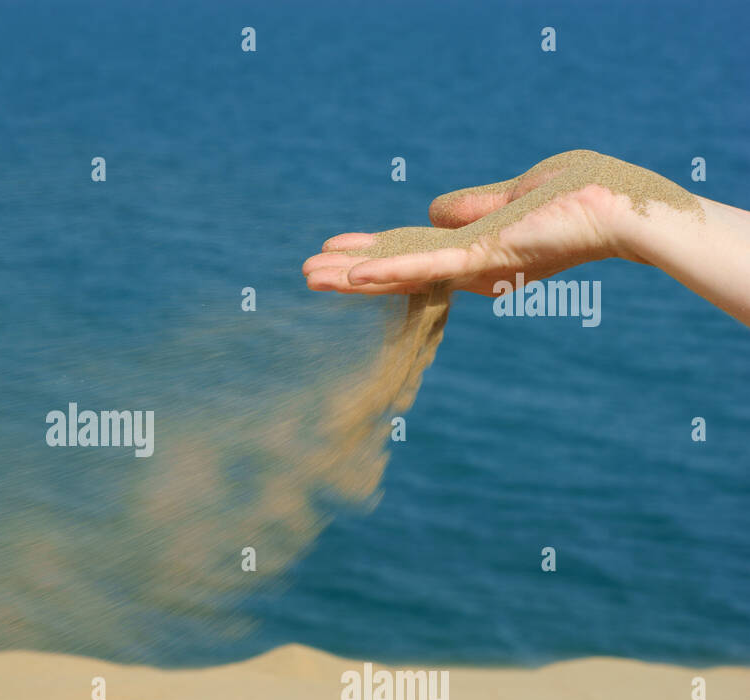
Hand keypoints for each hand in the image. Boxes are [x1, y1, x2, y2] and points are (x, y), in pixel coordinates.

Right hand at [302, 150, 646, 296]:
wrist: (624, 210)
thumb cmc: (584, 195)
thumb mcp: (517, 191)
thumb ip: (475, 204)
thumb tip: (434, 209)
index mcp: (475, 247)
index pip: (413, 248)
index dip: (374, 250)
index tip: (336, 250)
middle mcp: (470, 265)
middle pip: (399, 266)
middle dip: (351, 271)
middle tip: (305, 274)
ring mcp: (474, 266)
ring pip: (402, 271)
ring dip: (354, 276)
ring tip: (309, 278)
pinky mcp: (484, 261)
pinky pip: (427, 268)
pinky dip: (387, 273)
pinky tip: (351, 278)